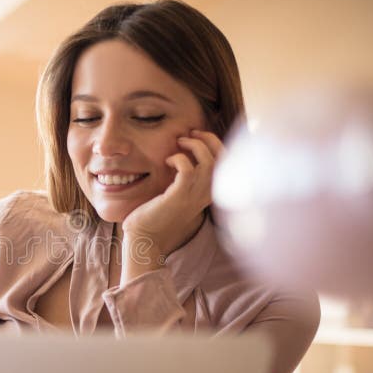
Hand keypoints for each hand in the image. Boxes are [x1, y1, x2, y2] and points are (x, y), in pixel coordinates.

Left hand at [122, 129, 224, 255]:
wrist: (146, 238)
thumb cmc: (157, 215)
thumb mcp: (179, 194)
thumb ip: (187, 179)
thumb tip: (185, 155)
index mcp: (210, 193)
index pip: (227, 162)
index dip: (215, 144)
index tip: (197, 136)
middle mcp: (207, 195)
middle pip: (223, 158)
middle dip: (208, 139)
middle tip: (190, 134)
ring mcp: (195, 196)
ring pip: (208, 161)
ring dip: (194, 145)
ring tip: (179, 143)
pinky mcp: (179, 197)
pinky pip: (188, 169)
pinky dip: (179, 158)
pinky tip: (168, 161)